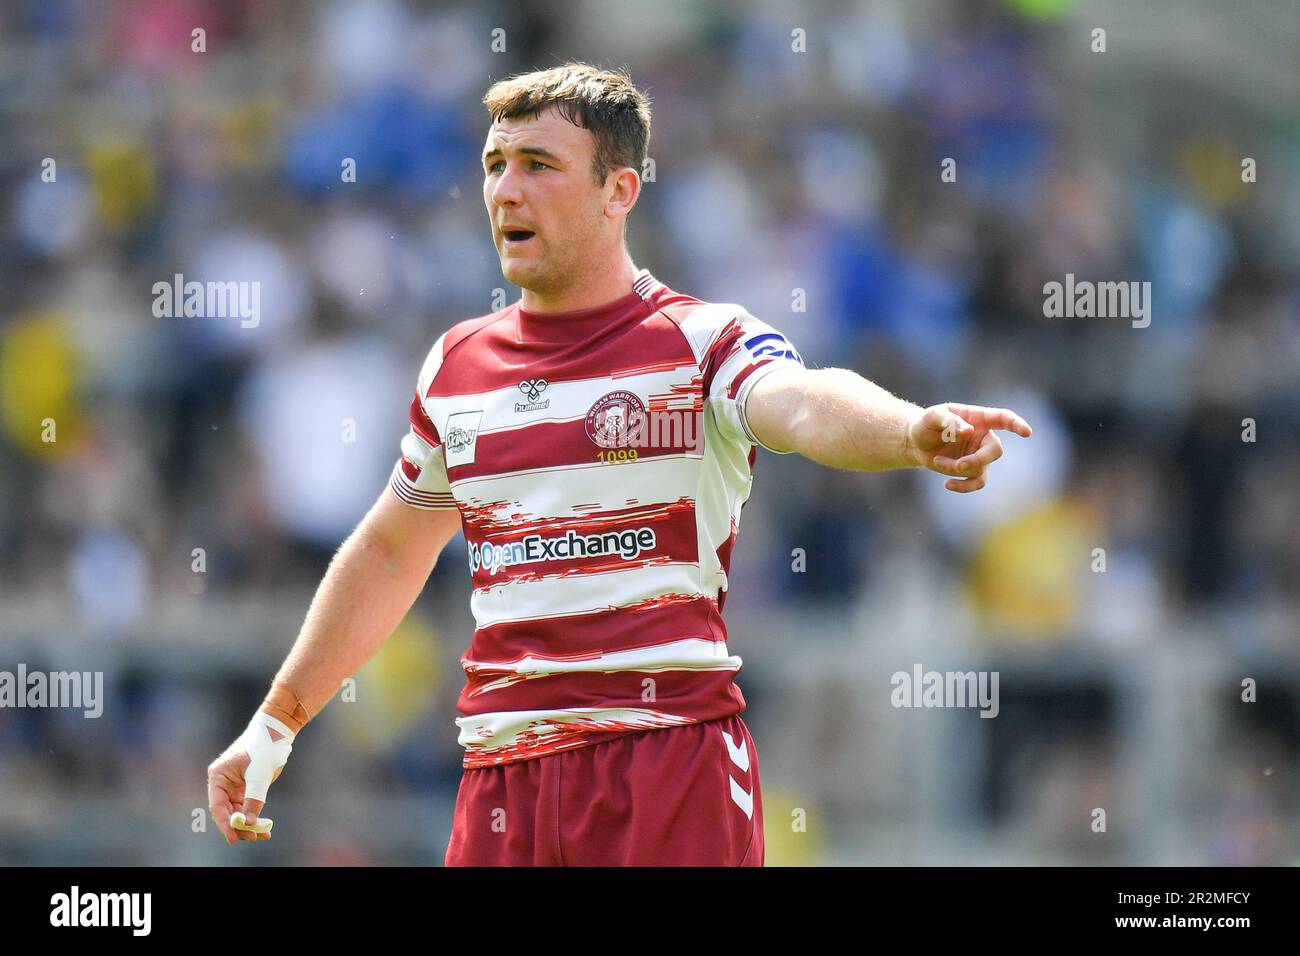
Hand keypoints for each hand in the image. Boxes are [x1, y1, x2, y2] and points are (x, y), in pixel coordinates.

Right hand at [207, 712, 294, 843]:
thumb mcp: (259, 775)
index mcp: (218, 776)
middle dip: (238, 826)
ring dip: (248, 825)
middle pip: (226, 812)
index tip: (233, 837)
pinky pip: (247, 807)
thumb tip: (249, 822)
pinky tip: (264, 829)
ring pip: (237, 812)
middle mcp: (222, 783)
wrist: (276, 733)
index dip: (224, 824)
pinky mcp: (245, 788)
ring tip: (261, 835)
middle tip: (252, 838)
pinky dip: (254, 817)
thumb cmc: (264, 748)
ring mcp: (233, 787)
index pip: (217, 806)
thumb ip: (254, 799)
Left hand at [905, 402, 1031, 492]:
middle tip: (959, 465)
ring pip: (979, 468)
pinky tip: (947, 484)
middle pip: (995, 450)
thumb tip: (968, 431)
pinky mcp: (971, 470)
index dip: (1016, 424)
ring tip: (938, 461)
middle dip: (978, 460)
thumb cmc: (927, 423)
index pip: (1003, 418)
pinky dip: (963, 486)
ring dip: (956, 468)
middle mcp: (983, 436)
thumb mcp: (933, 417)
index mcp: (978, 418)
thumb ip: (949, 420)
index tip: (1027, 432)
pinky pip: (976, 483)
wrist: (917, 442)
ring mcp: (979, 454)